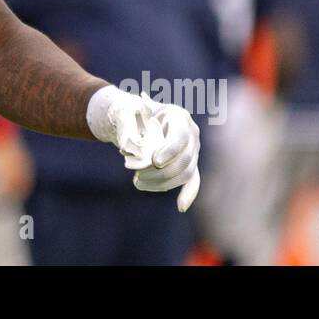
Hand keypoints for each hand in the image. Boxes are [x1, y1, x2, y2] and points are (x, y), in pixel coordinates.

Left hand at [87, 87, 201, 211]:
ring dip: (163, 182)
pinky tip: (180, 206)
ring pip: (185, 173)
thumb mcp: (127, 112)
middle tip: (137, 175)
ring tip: (138, 182)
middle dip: (161, 171)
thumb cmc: (133, 114)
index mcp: (178, 116)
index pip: (180, 136)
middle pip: (184, 159)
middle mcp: (192, 133)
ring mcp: (193, 150)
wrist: (139, 119)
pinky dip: (188, 193)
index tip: (154, 162)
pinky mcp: (189, 164)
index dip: (169, 151)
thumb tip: (125, 147)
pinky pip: (193, 181)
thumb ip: (126, 125)